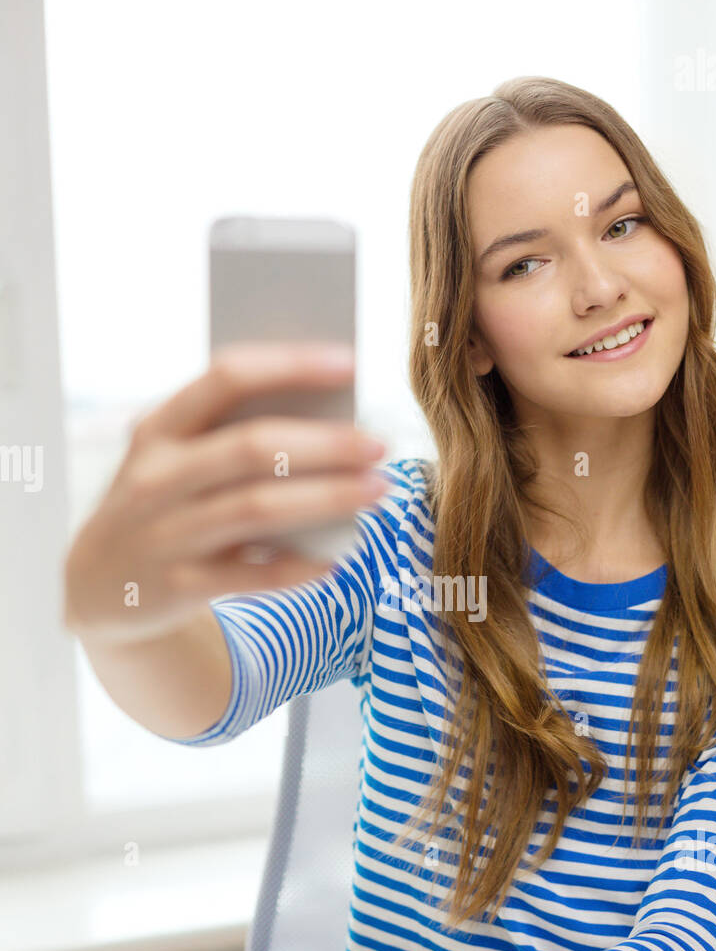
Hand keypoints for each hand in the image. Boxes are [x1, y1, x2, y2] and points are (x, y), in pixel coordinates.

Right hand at [63, 341, 388, 645]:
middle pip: (253, 448)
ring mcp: (165, 534)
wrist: (101, 584)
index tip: (351, 363)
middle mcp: (157, 477)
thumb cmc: (164, 503)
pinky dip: (299, 567)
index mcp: (159, 429)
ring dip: (328, 497)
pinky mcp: (178, 587)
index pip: (227, 377)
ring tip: (377, 489)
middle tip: (379, 444)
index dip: (291, 365)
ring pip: (259, 509)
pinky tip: (334, 560)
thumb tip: (332, 419)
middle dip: (325, 444)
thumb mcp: (176, 459)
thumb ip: (233, 435)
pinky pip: (253, 576)